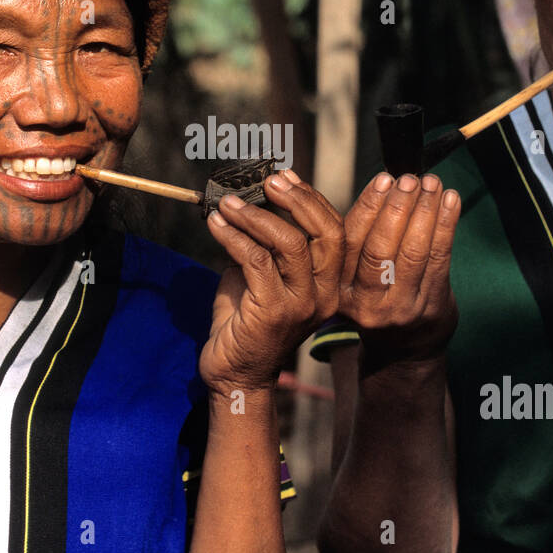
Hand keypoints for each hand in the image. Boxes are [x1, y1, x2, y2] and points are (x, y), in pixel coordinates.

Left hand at [201, 170, 343, 394]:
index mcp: (328, 285)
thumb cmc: (244, 323)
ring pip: (290, 243)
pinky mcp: (272, 312)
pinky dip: (233, 236)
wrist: (233, 375)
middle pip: (326, 233)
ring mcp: (301, 304)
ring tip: (227, 204)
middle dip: (298, 199)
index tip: (286, 177)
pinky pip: (256, 260)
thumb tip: (249, 201)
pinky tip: (216, 226)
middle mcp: (323, 295)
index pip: (336, 232)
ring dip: (254, 216)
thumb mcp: (261, 276)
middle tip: (268, 182)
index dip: (314, 200)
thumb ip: (265, 244)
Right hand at [339, 172, 460, 367]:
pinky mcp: (430, 308)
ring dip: (426, 211)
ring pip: (412, 252)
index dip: (368, 206)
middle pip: (379, 247)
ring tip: (433, 184)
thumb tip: (380, 183)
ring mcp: (399, 309)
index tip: (384, 178)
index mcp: (338, 289)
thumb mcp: (353, 277)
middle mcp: (365, 303)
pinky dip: (447, 226)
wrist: (404, 352)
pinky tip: (451, 201)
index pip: (349, 241)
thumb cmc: (378, 298)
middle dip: (397, 207)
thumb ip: (359, 237)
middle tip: (409, 179)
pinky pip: (439, 260)